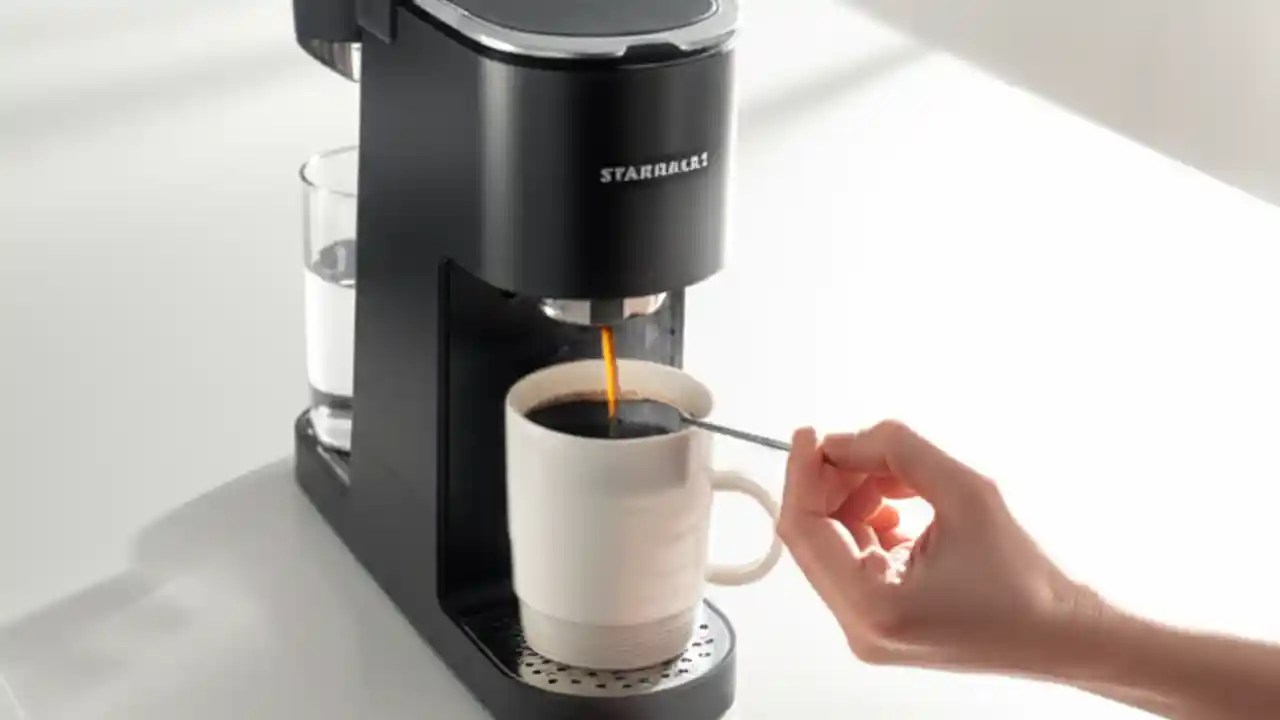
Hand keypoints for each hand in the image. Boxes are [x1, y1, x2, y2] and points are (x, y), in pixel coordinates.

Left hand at [778, 421, 1096, 673]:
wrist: (1061, 634)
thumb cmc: (1027, 578)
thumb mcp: (967, 492)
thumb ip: (897, 450)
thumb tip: (840, 438)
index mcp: (873, 606)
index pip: (804, 527)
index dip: (802, 473)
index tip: (811, 432)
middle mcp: (858, 626)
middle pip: (813, 533)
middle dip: (835, 481)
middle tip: (871, 447)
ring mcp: (864, 627)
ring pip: (832, 539)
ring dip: (855, 496)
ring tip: (904, 478)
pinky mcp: (877, 619)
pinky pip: (851, 555)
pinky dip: (868, 519)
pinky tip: (903, 503)